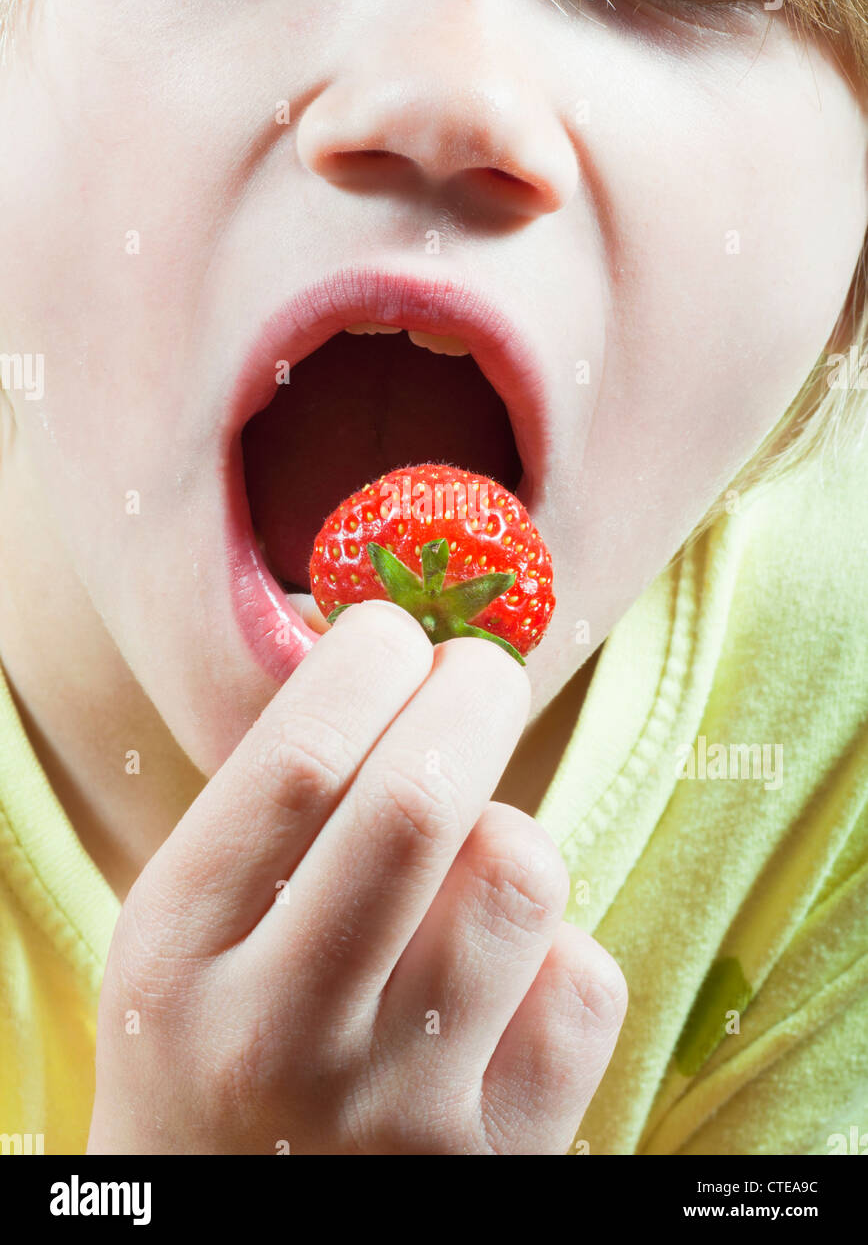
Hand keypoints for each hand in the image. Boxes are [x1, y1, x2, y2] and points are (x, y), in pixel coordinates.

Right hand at [87, 600, 626, 1154]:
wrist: (225, 1241)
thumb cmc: (210, 1053)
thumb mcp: (181, 937)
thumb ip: (266, 814)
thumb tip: (391, 652)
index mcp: (176, 957)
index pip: (298, 759)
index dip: (369, 660)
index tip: (394, 633)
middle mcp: (278, 1037)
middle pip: (420, 799)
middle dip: (471, 694)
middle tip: (476, 674)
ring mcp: (393, 1114)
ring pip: (521, 876)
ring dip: (509, 829)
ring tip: (475, 851)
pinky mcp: (495, 1163)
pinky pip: (583, 982)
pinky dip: (558, 944)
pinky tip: (506, 969)